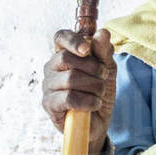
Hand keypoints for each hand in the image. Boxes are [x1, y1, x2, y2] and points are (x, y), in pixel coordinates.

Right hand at [41, 28, 115, 154]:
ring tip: (99, 94)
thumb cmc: (99, 92)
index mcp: (64, 53)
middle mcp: (51, 67)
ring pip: (69, 78)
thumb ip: (104, 51)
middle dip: (91, 68)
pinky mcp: (49, 104)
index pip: (61, 37)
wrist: (99, 122)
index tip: (87, 50)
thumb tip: (102, 32)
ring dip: (93, 86)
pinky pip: (68, 98)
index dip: (73, 40)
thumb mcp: (107, 69)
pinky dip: (87, 101)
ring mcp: (48, 86)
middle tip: (103, 76)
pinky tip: (94, 104)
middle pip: (66, 58)